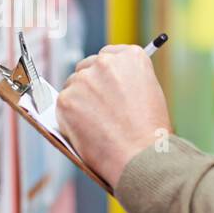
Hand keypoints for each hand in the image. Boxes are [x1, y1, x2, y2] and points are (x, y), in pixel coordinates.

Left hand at [55, 44, 172, 187]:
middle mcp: (106, 62)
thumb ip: (127, 82)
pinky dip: (69, 119)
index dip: (106, 75)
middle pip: (87, 67)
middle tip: (96, 108)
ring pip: (72, 86)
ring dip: (78, 101)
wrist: (141, 156)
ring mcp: (84, 80)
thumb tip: (106, 86)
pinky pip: (62, 105)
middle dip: (89, 85)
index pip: (108, 56)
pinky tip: (86, 132)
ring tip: (95, 125)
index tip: (106, 86)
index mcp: (131, 57)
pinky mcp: (66, 99)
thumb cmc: (150, 133)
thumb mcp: (150, 94)